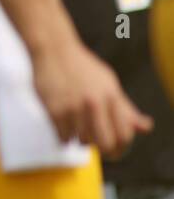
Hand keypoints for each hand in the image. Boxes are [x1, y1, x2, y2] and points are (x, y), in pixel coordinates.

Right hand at [31, 40, 152, 158]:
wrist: (53, 48)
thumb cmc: (82, 66)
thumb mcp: (108, 82)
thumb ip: (125, 107)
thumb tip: (145, 127)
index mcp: (111, 96)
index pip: (124, 135)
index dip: (121, 148)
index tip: (115, 150)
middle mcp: (95, 103)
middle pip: (105, 143)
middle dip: (103, 150)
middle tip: (97, 147)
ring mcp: (73, 107)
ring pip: (82, 141)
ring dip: (81, 139)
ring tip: (77, 128)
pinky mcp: (54, 109)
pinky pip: (63, 136)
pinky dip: (65, 136)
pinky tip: (64, 126)